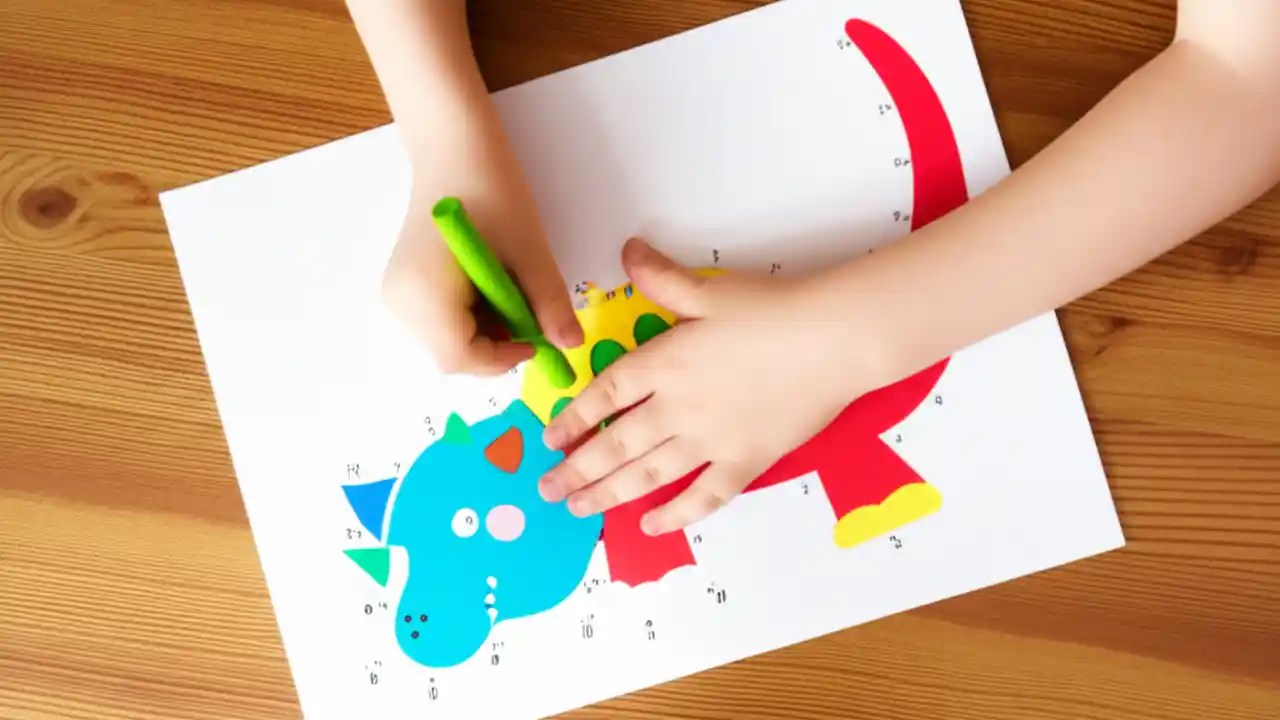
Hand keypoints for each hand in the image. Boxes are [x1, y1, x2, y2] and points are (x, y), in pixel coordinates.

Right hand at [381, 173, 582, 374]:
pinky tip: (490, 283)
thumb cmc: (490, 190)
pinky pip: (441, 322)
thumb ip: (547, 302)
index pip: (460, 357)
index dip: (503, 357)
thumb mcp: (528, 250)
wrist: (455, 148)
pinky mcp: (405, 289)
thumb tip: (572, 345)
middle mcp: (400, 305)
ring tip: (510, 288)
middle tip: (527, 310)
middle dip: (497, 344)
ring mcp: (398, 297)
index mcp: (423, 297)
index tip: (536, 338)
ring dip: (488, 330)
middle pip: (453, 355)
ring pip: (449, 340)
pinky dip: (472, 316)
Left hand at [536, 238, 885, 534]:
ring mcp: (710, 440)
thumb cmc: (773, 310)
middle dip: (575, 470)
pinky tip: (651, 525)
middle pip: (614, 445)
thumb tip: (627, 251)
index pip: (605, 396)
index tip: (549, 438)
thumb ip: (661, 278)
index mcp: (664, 363)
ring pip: (647, 475)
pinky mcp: (745, 462)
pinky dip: (675, 514)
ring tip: (578, 509)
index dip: (572, 419)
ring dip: (607, 494)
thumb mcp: (709, 289)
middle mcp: (678, 408)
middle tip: (546, 490)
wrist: (833, 341)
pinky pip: (702, 497)